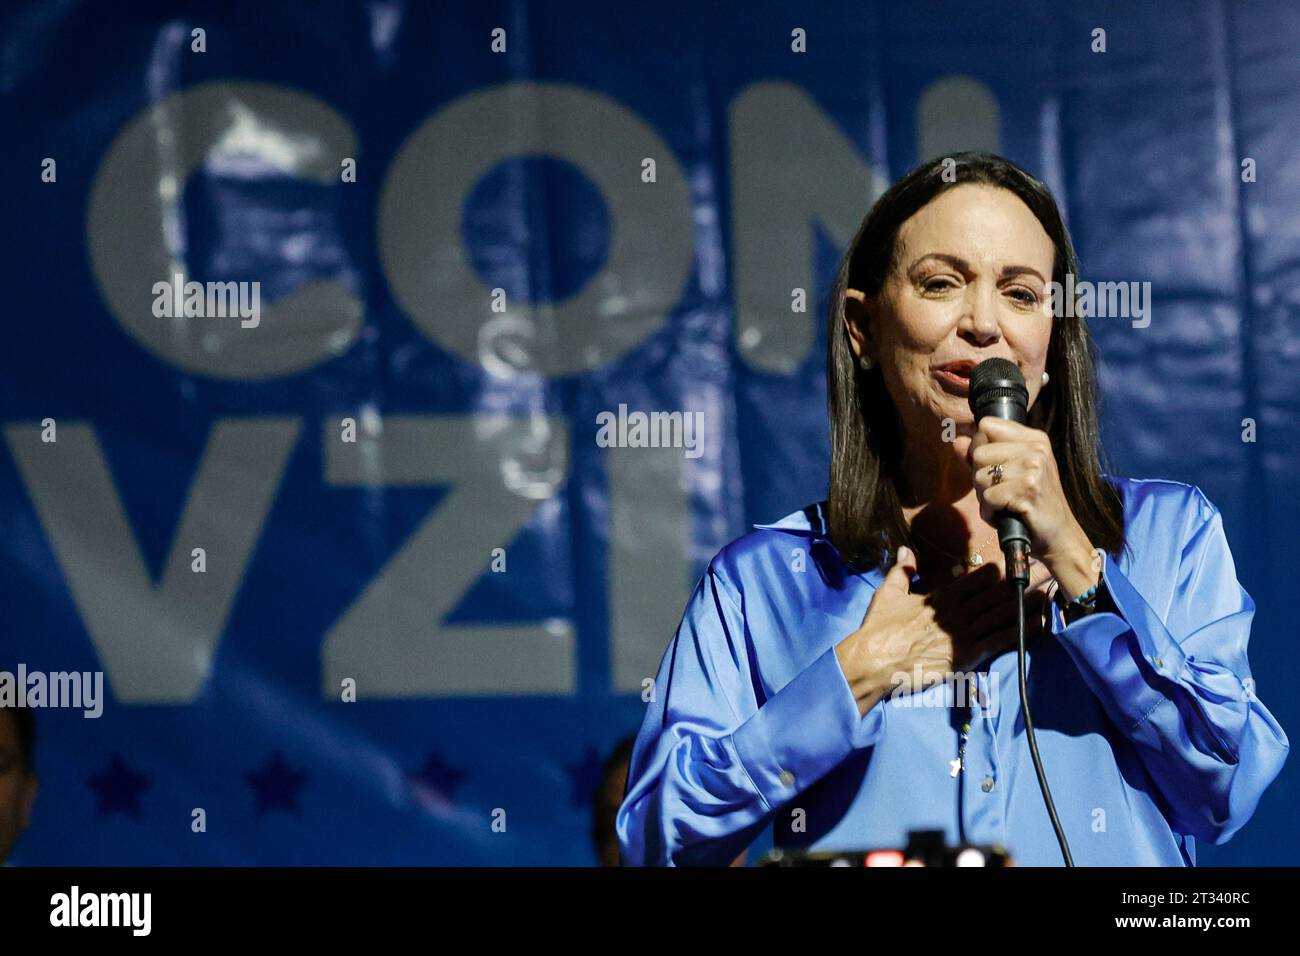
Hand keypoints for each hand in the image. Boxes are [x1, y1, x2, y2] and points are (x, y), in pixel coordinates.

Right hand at [835, 547, 1049, 715]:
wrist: (875, 660)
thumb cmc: (879, 628)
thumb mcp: (887, 593)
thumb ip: (902, 571)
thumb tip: (907, 550)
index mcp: (942, 596)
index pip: (978, 578)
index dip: (1002, 569)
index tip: (1019, 560)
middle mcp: (958, 612)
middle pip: (998, 592)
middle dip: (1023, 579)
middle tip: (1047, 568)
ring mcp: (965, 634)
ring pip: (1004, 614)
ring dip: (1029, 602)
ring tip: (1051, 591)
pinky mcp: (967, 656)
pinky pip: (1000, 641)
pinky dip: (1021, 632)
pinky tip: (1040, 624)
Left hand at [967, 417, 1100, 596]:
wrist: (1058, 537)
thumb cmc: (1029, 505)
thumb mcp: (1009, 474)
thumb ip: (981, 457)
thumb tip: (956, 441)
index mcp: (1034, 439)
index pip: (987, 425)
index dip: (980, 448)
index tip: (995, 467)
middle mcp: (1036, 449)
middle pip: (978, 452)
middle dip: (981, 478)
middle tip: (1003, 492)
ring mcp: (1033, 468)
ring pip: (979, 477)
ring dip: (986, 497)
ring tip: (1007, 504)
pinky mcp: (1028, 490)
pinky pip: (987, 497)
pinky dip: (991, 513)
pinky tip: (1008, 515)